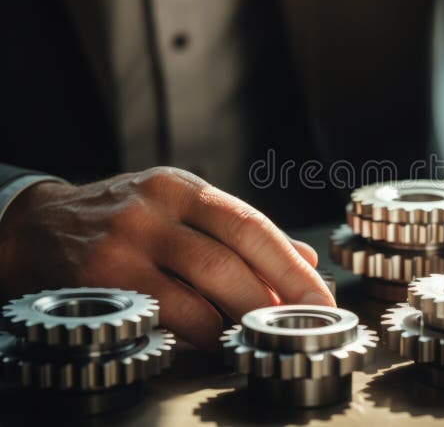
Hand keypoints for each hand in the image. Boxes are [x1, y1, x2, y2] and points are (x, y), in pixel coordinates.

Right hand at [0, 167, 333, 348]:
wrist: (36, 226)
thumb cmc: (124, 218)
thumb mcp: (180, 207)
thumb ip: (240, 231)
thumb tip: (303, 260)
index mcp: (183, 188)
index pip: (252, 225)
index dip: (291, 267)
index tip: (321, 298)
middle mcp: (154, 210)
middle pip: (229, 261)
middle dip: (272, 301)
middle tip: (299, 327)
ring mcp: (123, 245)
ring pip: (196, 293)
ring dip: (235, 323)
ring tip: (257, 336)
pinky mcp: (98, 282)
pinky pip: (160, 317)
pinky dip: (194, 335)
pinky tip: (212, 341)